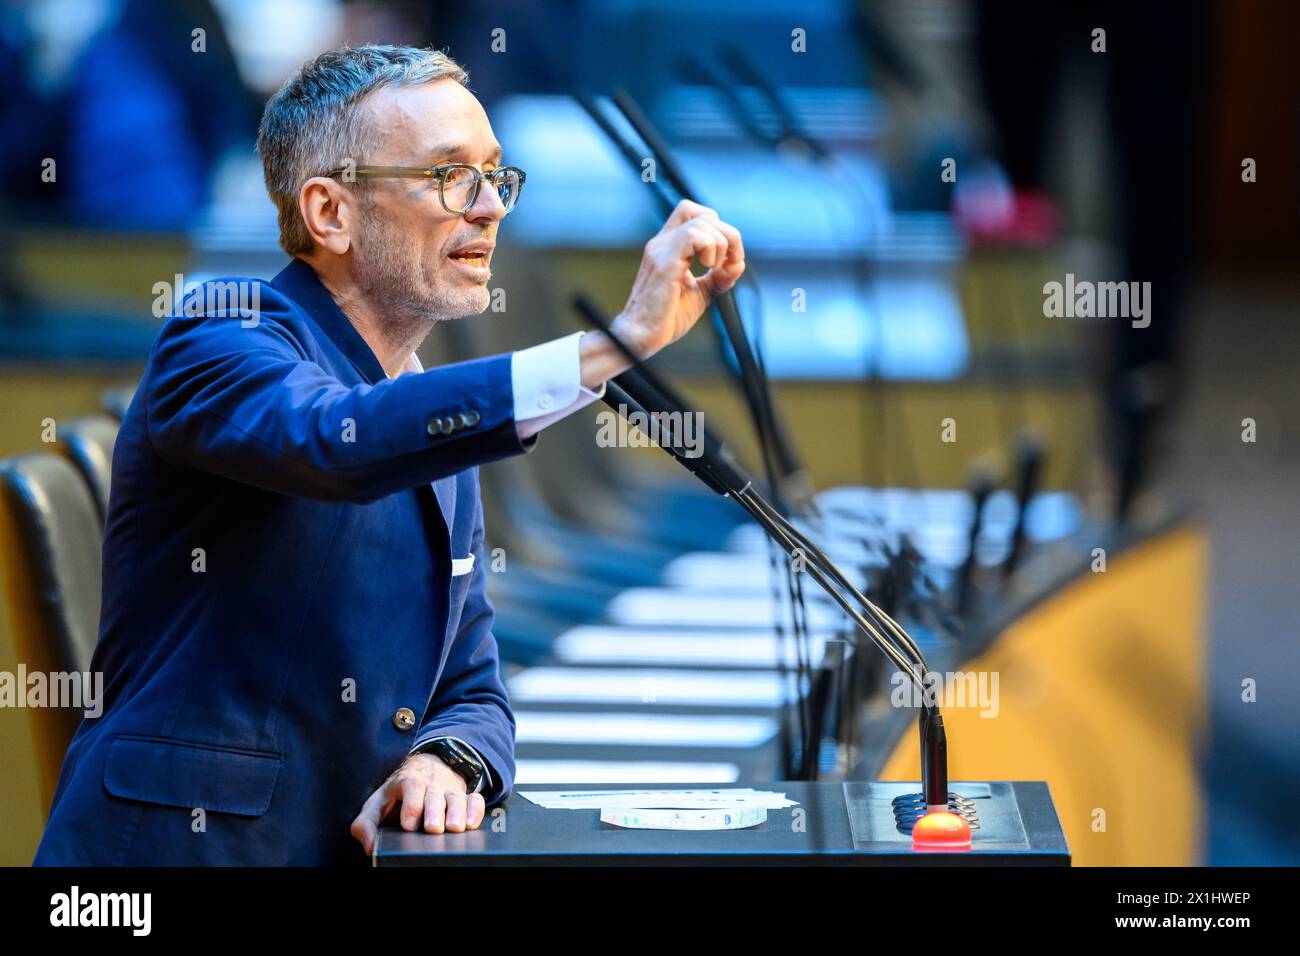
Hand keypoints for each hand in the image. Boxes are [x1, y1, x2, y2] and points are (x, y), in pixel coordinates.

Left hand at [349, 752, 485, 854]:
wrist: (424, 770)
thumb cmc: (398, 796)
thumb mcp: (377, 805)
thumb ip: (366, 825)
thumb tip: (369, 847)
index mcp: (406, 781)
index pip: (411, 785)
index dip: (411, 804)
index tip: (409, 824)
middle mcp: (430, 783)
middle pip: (434, 793)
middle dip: (434, 811)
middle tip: (433, 828)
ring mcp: (449, 789)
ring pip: (457, 797)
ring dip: (457, 812)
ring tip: (455, 828)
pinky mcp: (464, 796)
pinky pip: (475, 799)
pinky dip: (475, 810)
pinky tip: (471, 824)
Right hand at [579, 200, 744, 387]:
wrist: (642, 336)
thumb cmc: (665, 318)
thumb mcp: (700, 294)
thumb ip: (718, 277)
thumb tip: (738, 264)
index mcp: (669, 246)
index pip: (695, 213)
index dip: (718, 228)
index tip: (726, 258)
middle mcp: (663, 242)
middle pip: (704, 214)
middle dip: (727, 236)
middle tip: (729, 264)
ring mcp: (661, 249)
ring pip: (702, 222)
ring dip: (720, 244)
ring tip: (715, 269)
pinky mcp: (664, 262)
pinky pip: (693, 236)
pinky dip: (711, 249)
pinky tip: (707, 269)